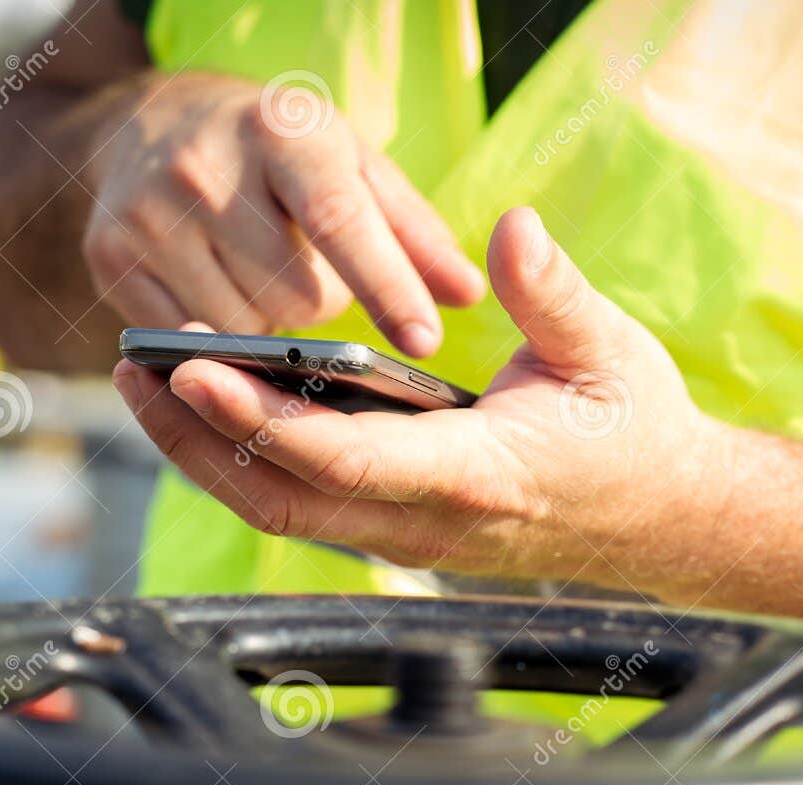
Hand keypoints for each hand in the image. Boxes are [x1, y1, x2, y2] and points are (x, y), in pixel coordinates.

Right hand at [84, 71, 483, 357]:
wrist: (150, 126)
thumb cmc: (279, 157)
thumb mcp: (352, 167)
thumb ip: (415, 232)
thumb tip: (466, 295)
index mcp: (281, 131)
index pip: (341, 222)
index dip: (387, 287)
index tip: (425, 342)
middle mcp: (205, 166)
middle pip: (296, 295)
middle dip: (322, 304)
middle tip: (311, 271)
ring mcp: (149, 214)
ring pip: (246, 328)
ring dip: (272, 325)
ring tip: (261, 273)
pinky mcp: (110, 256)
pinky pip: (194, 339)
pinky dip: (221, 332)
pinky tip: (220, 289)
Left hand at [113, 207, 733, 595]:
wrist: (666, 518)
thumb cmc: (638, 432)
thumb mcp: (611, 351)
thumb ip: (553, 292)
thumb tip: (511, 228)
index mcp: (476, 475)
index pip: (343, 461)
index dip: (259, 422)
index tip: (192, 375)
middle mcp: (428, 522)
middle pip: (282, 499)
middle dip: (199, 443)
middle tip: (136, 373)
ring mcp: (410, 538)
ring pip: (283, 511)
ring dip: (211, 456)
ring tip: (154, 387)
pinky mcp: (402, 532)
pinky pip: (306, 506)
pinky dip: (251, 462)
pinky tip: (219, 411)